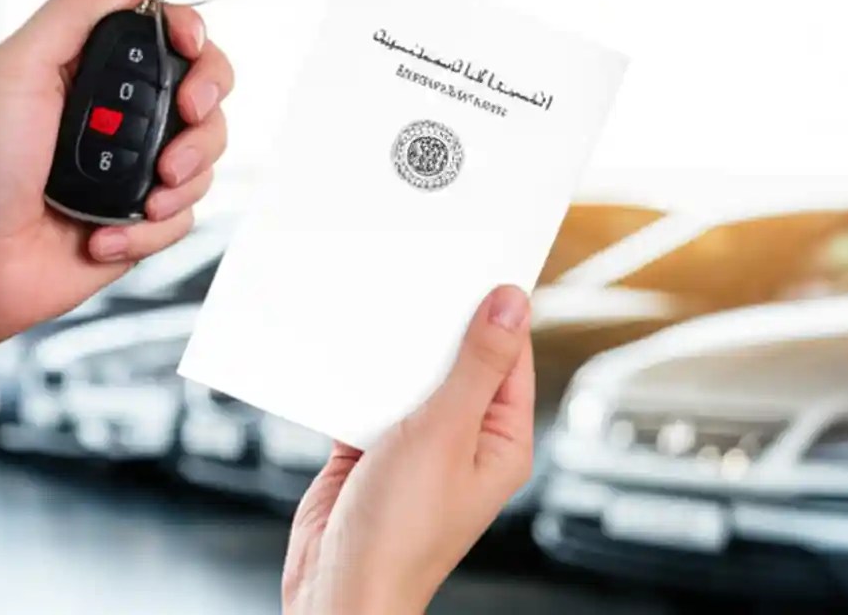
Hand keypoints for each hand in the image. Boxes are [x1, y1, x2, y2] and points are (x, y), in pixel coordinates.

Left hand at [0, 0, 233, 344]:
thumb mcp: (17, 68)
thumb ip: (77, 11)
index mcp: (96, 75)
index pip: (172, 41)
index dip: (195, 43)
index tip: (190, 54)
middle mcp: (124, 121)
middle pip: (208, 98)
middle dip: (205, 116)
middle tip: (181, 130)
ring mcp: (136, 171)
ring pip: (208, 160)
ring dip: (181, 180)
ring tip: (142, 198)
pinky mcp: (144, 221)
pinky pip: (185, 218)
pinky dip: (150, 230)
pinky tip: (104, 236)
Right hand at [282, 285, 534, 614]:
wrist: (338, 588)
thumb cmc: (400, 536)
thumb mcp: (444, 433)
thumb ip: (476, 367)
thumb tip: (510, 306)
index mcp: (500, 439)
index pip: (509, 356)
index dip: (498, 310)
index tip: (482, 265)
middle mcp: (462, 439)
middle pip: (457, 360)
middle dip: (438, 325)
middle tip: (422, 277)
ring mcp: (416, 446)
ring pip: (410, 378)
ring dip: (393, 352)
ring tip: (380, 310)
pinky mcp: (372, 450)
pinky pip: (368, 399)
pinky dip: (355, 379)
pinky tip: (343, 356)